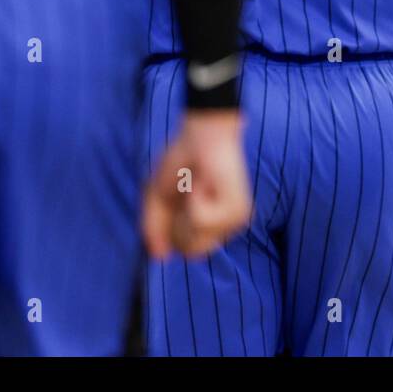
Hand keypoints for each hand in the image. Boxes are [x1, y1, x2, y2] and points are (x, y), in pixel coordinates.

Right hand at [143, 107, 251, 258]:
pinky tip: (205, 182)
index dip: (170, 228)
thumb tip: (158, 257)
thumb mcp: (156, 197)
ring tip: (197, 185)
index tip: (176, 201)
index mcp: (209, 226)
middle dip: (178, 224)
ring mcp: (234, 220)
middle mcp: (225, 226)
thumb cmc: (181, 161)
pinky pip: (201, 220)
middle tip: (186, 194)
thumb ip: (153, 227)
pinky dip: (195, 198)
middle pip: (191, 252)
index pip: (184, 249)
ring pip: (196, 240)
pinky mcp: (238, 211)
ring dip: (185, 208)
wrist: (202, 134)